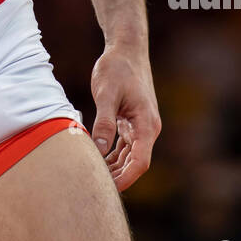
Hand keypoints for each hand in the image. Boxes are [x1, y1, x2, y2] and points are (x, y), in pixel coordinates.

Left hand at [90, 43, 160, 190]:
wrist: (126, 49)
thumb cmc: (117, 68)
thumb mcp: (107, 94)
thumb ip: (104, 122)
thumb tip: (98, 150)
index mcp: (147, 124)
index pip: (140, 162)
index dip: (125, 179)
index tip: (107, 190)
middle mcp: (147, 128)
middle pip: (135, 163)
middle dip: (118, 177)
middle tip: (93, 188)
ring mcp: (140, 126)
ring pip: (129, 157)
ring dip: (114, 169)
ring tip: (92, 178)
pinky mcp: (131, 122)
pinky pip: (124, 147)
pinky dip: (112, 156)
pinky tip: (97, 162)